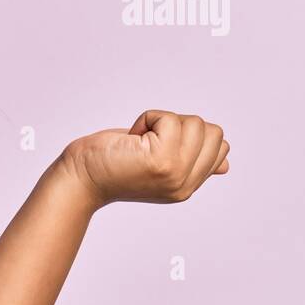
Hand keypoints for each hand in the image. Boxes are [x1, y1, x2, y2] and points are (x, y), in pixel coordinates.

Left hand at [57, 110, 229, 211]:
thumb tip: (225, 164)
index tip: (157, 146)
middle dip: (179, 125)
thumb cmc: (112, 165)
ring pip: (195, 123)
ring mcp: (176, 173)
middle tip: (147, 142)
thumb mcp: (159, 165)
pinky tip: (131, 137)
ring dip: (162, 121)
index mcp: (188, 186)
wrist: (78, 178)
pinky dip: (147, 118)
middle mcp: (185, 184)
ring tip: (138, 142)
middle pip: (213, 131)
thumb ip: (191, 163)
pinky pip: (170, 119)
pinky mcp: (161, 160)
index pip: (221, 146)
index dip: (189, 134)